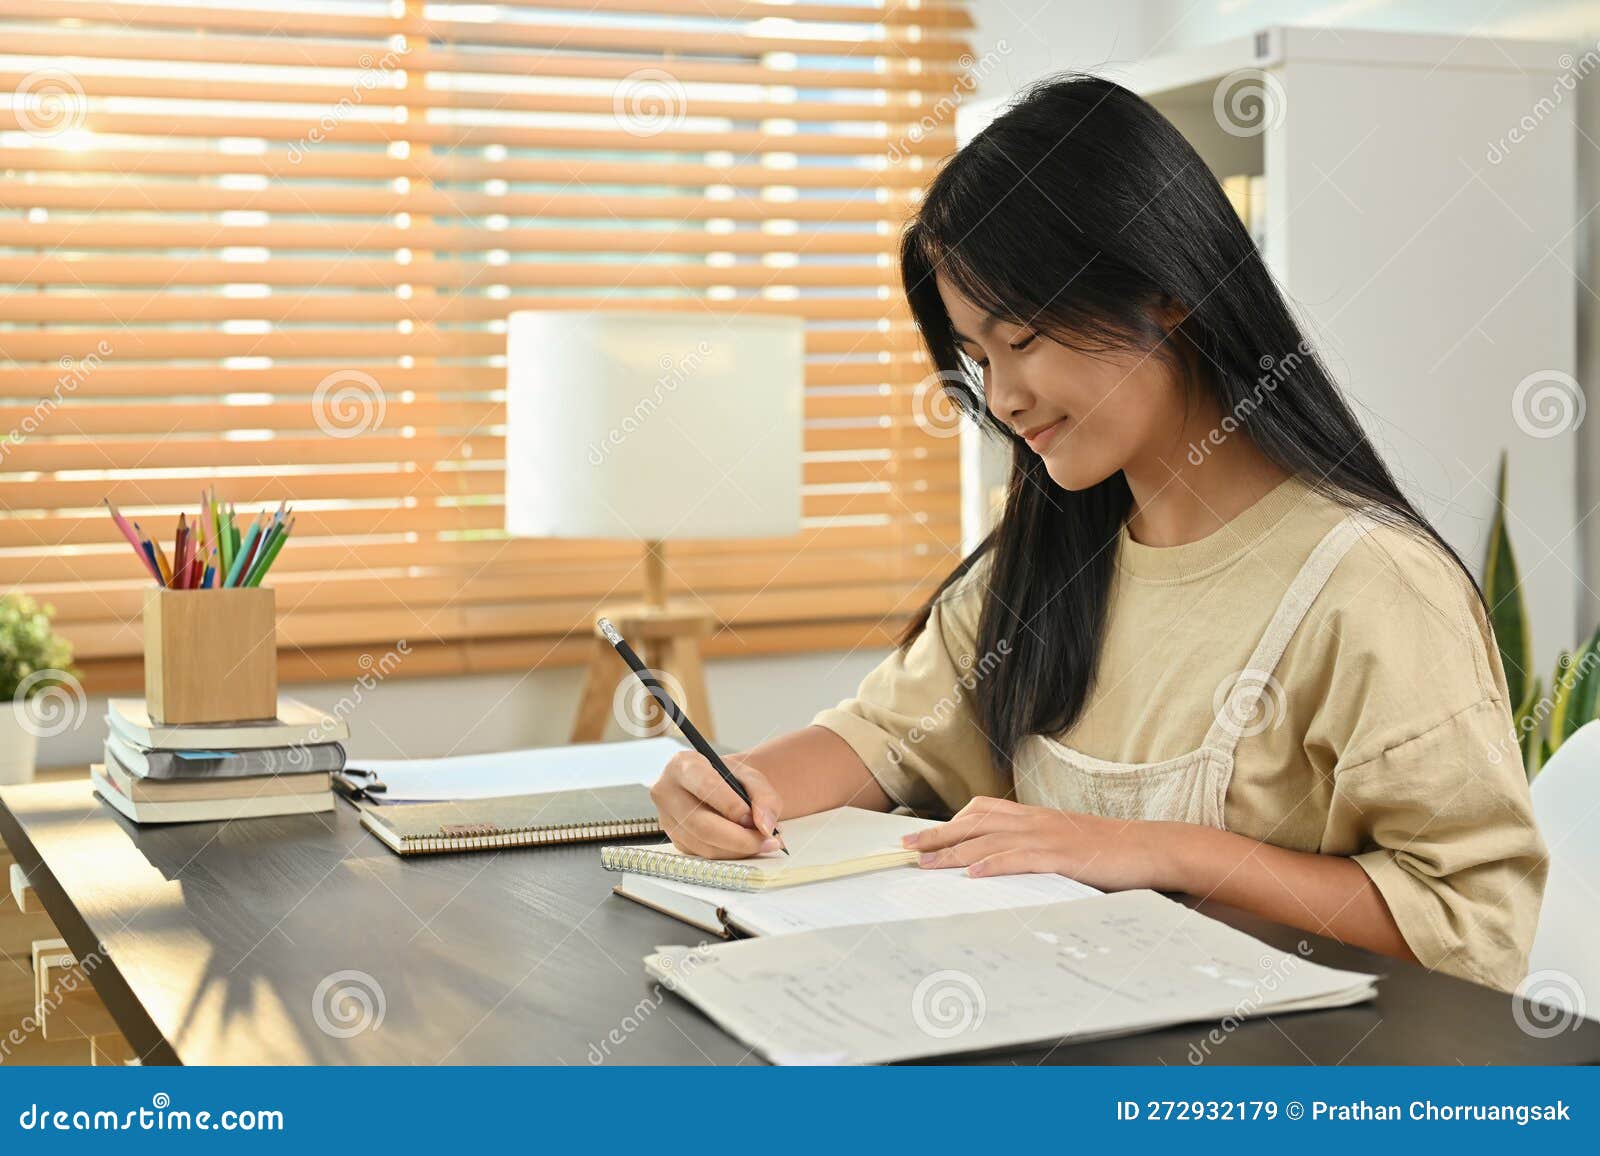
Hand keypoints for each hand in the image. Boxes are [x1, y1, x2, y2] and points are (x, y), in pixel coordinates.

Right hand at [649, 750, 783, 858]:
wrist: (717, 788)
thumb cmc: (729, 779)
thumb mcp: (750, 776)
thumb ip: (764, 796)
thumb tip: (766, 826)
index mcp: (683, 766)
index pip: (705, 786)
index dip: (731, 805)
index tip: (753, 818)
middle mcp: (667, 793)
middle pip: (701, 824)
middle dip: (740, 838)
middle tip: (768, 840)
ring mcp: (667, 820)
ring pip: (704, 845)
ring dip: (738, 850)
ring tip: (763, 842)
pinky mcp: (675, 840)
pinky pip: (705, 855)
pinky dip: (730, 854)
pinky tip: (746, 845)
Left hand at [900, 796, 1180, 891]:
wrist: (1151, 848)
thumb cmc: (1110, 851)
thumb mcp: (1065, 844)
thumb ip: (1035, 850)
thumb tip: (1004, 864)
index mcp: (1035, 816)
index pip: (982, 811)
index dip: (949, 823)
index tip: (921, 835)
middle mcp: (1035, 821)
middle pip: (974, 823)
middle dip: (936, 835)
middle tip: (903, 847)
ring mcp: (1047, 836)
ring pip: (988, 840)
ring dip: (952, 852)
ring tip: (923, 862)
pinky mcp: (1062, 856)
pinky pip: (1019, 858)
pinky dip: (992, 865)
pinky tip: (972, 874)